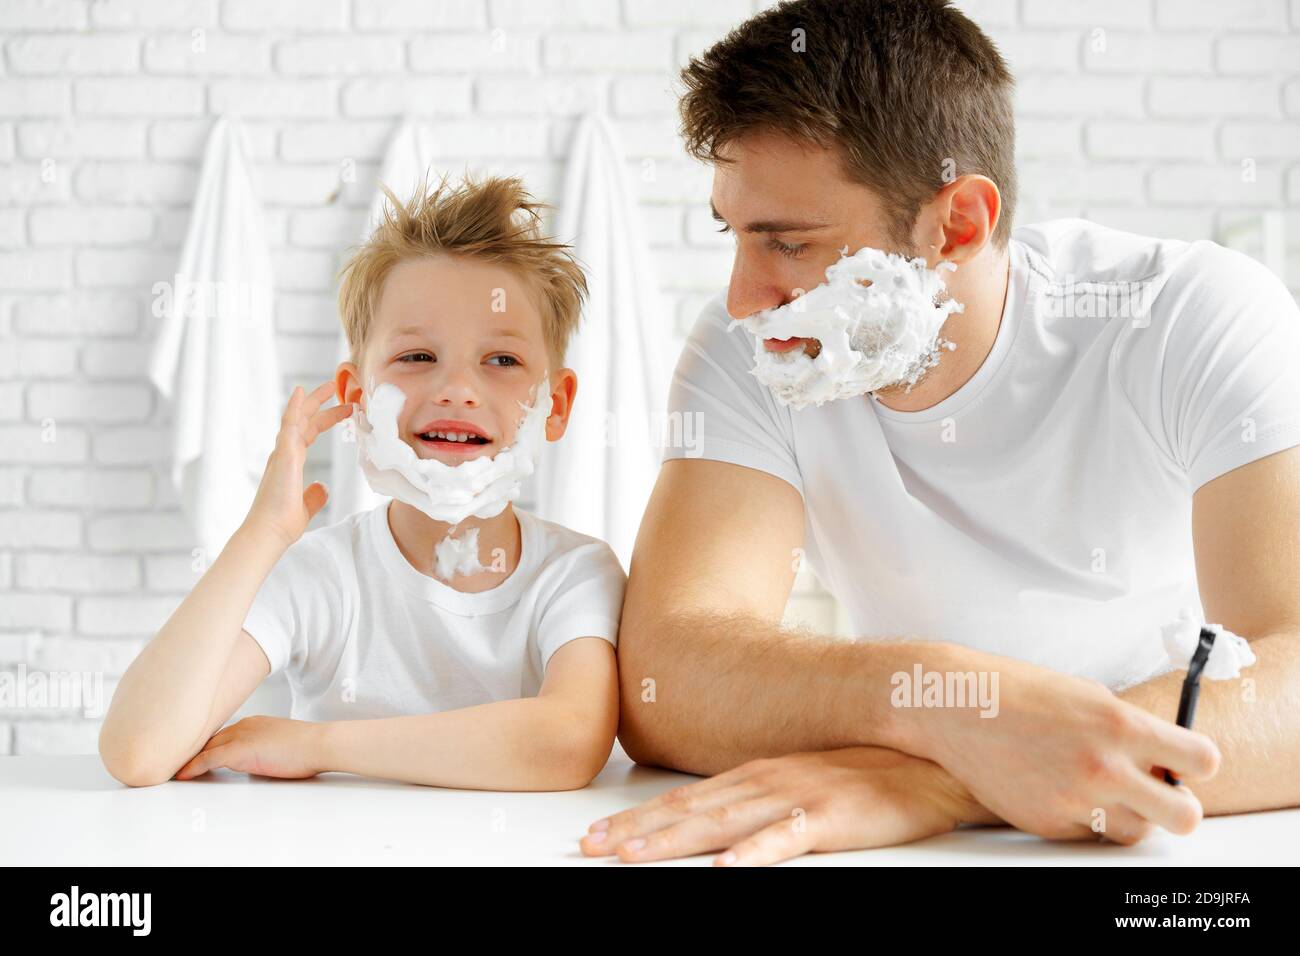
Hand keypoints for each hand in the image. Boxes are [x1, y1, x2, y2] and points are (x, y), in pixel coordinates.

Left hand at [175, 716, 326, 779]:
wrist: (320, 744)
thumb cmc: (308, 748)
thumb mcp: (281, 745)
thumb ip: (261, 750)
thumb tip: (250, 762)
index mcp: (254, 723)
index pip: (221, 734)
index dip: (203, 744)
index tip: (190, 750)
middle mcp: (244, 725)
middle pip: (208, 738)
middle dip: (189, 748)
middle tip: (170, 757)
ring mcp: (241, 736)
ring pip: (204, 746)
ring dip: (186, 757)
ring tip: (170, 767)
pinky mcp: (240, 750)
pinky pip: (208, 758)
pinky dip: (192, 766)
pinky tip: (182, 775)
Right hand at [243, 381, 353, 549]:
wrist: (270, 532)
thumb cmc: (283, 522)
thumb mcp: (306, 506)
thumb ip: (314, 495)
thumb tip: (322, 487)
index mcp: (291, 463)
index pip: (310, 434)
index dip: (326, 420)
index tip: (345, 411)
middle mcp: (285, 454)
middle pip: (305, 421)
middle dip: (321, 405)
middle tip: (338, 390)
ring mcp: (283, 452)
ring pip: (297, 418)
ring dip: (312, 401)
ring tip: (328, 385)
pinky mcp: (283, 455)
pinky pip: (288, 425)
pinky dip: (294, 408)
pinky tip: (301, 393)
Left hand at [580, 747, 993, 865]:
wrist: (931, 752)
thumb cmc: (870, 772)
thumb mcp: (806, 780)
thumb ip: (762, 800)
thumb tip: (718, 826)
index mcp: (758, 774)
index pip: (687, 799)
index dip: (640, 818)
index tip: (600, 834)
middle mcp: (768, 780)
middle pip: (690, 811)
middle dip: (638, 831)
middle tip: (592, 848)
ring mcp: (799, 796)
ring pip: (723, 824)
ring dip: (675, 841)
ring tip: (633, 859)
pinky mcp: (833, 817)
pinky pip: (787, 839)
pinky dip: (754, 853)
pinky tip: (725, 868)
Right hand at [916, 649, 1220, 843]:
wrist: (958, 707)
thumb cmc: (1020, 692)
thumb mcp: (1089, 696)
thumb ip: (1130, 728)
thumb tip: (1164, 758)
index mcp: (1121, 726)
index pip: (1203, 761)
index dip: (1196, 763)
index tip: (1182, 761)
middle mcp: (1105, 768)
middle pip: (1184, 816)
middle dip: (1177, 805)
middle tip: (1157, 790)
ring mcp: (1076, 800)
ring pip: (1136, 832)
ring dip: (1129, 815)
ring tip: (1102, 788)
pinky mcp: (1048, 822)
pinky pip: (1088, 834)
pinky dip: (1082, 817)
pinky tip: (1059, 786)